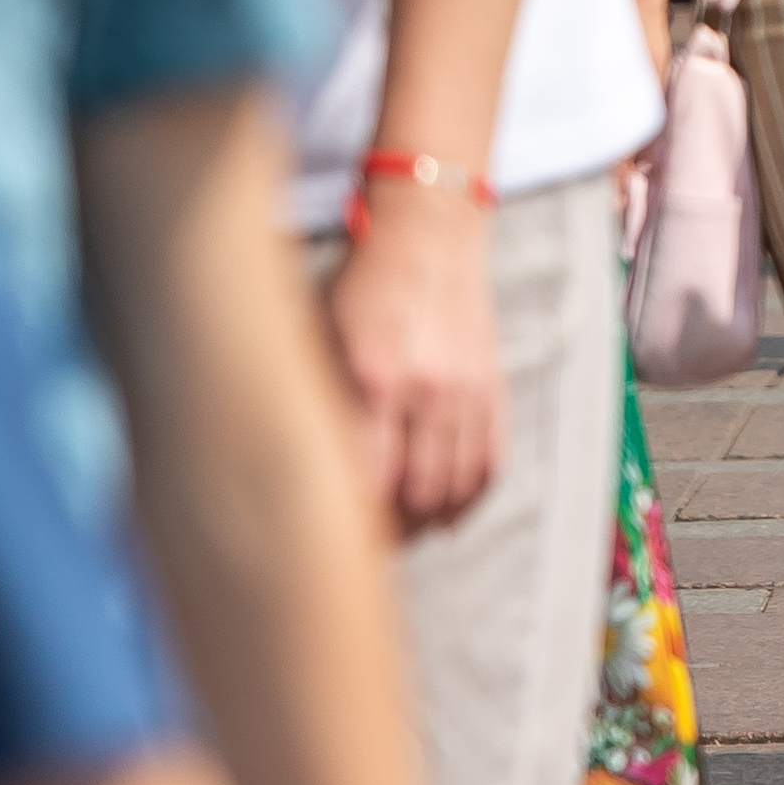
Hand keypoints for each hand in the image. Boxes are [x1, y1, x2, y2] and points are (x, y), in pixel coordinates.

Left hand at [326, 189, 504, 537]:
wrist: (429, 237)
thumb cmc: (359, 287)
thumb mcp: (316, 336)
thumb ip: (313, 402)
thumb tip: (290, 471)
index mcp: (374, 378)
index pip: (366, 482)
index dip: (349, 523)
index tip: (328, 539)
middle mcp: (428, 389)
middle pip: (416, 494)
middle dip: (390, 532)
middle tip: (362, 547)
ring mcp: (468, 389)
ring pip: (457, 485)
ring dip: (428, 520)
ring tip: (400, 532)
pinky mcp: (493, 386)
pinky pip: (491, 461)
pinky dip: (470, 496)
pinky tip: (446, 514)